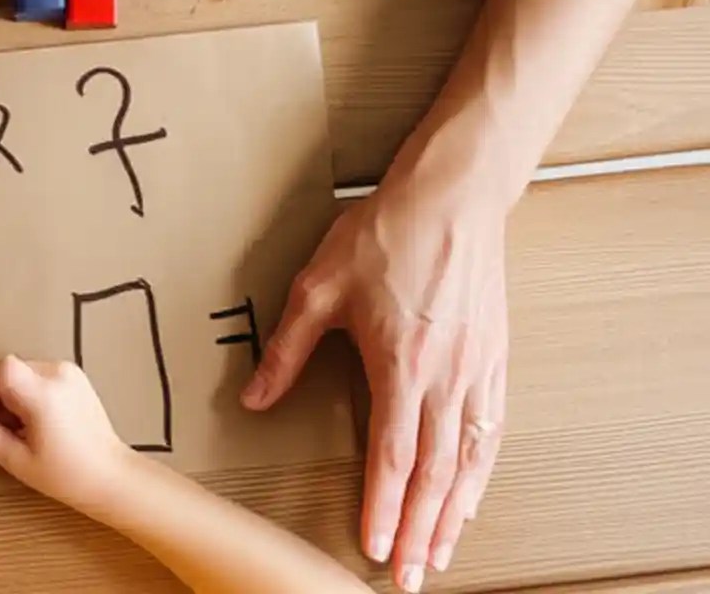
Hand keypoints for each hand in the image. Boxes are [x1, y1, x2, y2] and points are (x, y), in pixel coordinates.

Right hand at [0, 356, 133, 509]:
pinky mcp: (71, 376)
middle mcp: (55, 373)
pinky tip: (16, 419)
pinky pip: (31, 375)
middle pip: (0, 369)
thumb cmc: (68, 475)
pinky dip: (15, 391)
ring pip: (14, 372)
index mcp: (42, 393)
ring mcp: (65, 371)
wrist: (112, 476)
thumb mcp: (16, 458)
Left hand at [241, 180, 507, 592]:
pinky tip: (474, 491)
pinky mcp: (496, 356)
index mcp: (401, 364)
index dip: (385, 508)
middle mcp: (447, 376)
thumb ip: (286, 352)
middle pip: (436, 472)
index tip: (378, 547)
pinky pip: (493, 428)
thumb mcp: (318, 288)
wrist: (452, 195)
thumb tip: (252, 399)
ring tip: (445, 551)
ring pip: (470, 458)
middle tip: (414, 576)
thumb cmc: (385, 234)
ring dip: (457, 512)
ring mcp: (478, 368)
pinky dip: (483, 469)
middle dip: (423, 531)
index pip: (393, 456)